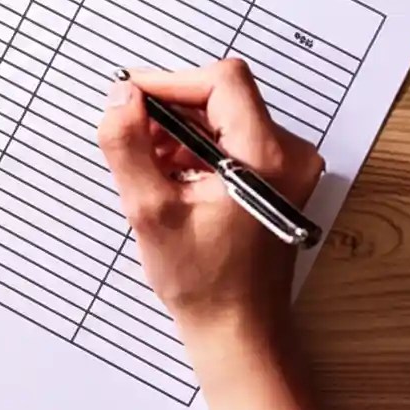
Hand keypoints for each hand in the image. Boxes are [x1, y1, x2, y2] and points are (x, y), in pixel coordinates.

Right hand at [98, 59, 321, 409]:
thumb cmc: (204, 282)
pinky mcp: (276, 176)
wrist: (237, 328)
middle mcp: (288, 154)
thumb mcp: (150, 211)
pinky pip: (231, 138)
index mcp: (267, 156)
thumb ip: (129, 147)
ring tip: (149, 166)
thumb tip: (121, 99)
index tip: (131, 98)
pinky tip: (170, 177)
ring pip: (223, 116)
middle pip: (221, 96)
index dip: (170, 83)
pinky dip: (195, 148)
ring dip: (179, 131)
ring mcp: (286, 165)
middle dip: (170, 112)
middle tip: (134, 140)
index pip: (220, 81)